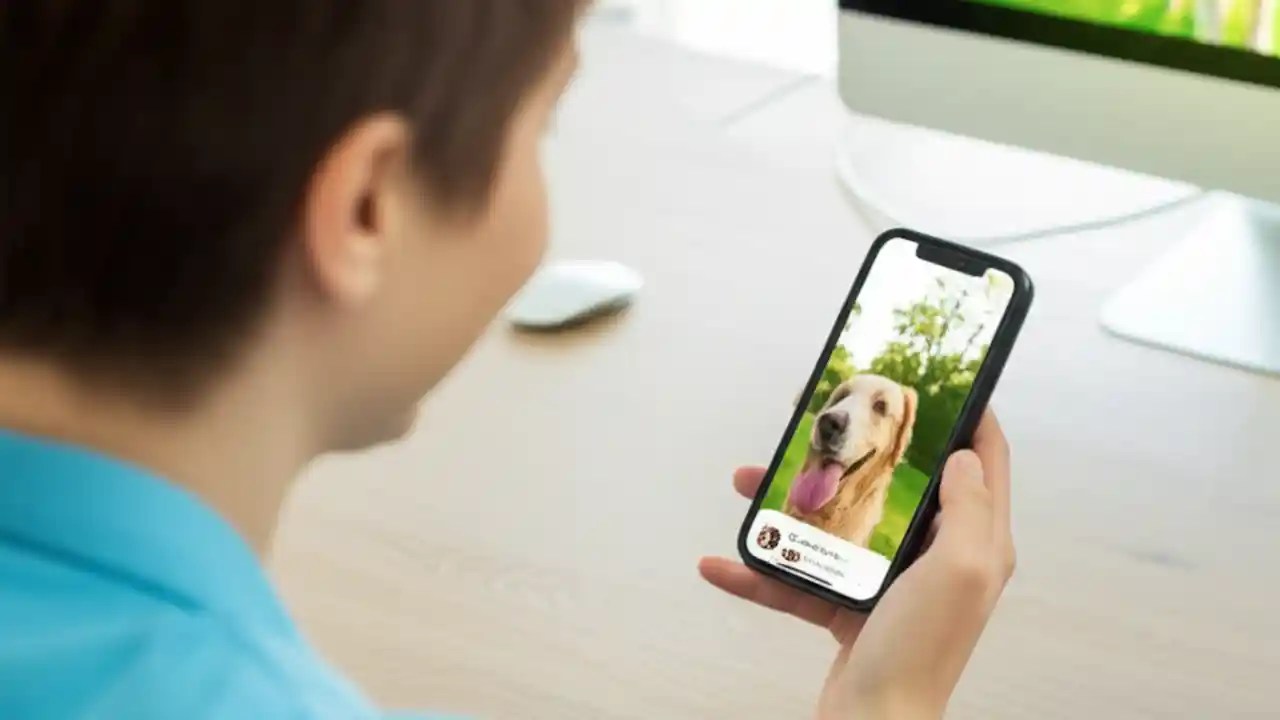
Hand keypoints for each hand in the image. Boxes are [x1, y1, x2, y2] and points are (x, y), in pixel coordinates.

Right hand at [700, 411, 1014, 719]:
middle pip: (897, 483)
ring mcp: (890, 585)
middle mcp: (936, 559)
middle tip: (815, 421)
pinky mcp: (848, 611)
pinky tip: (723, 562)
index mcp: (975, 543)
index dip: (967, 415)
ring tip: (747, 481)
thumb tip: (964, 456)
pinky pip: (802, 579)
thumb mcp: (960, 571)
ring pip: (839, 524)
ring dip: (789, 503)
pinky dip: (762, 571)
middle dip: (851, 450)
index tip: (937, 380)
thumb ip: (968, 510)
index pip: (983, 462)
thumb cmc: (919, 654)